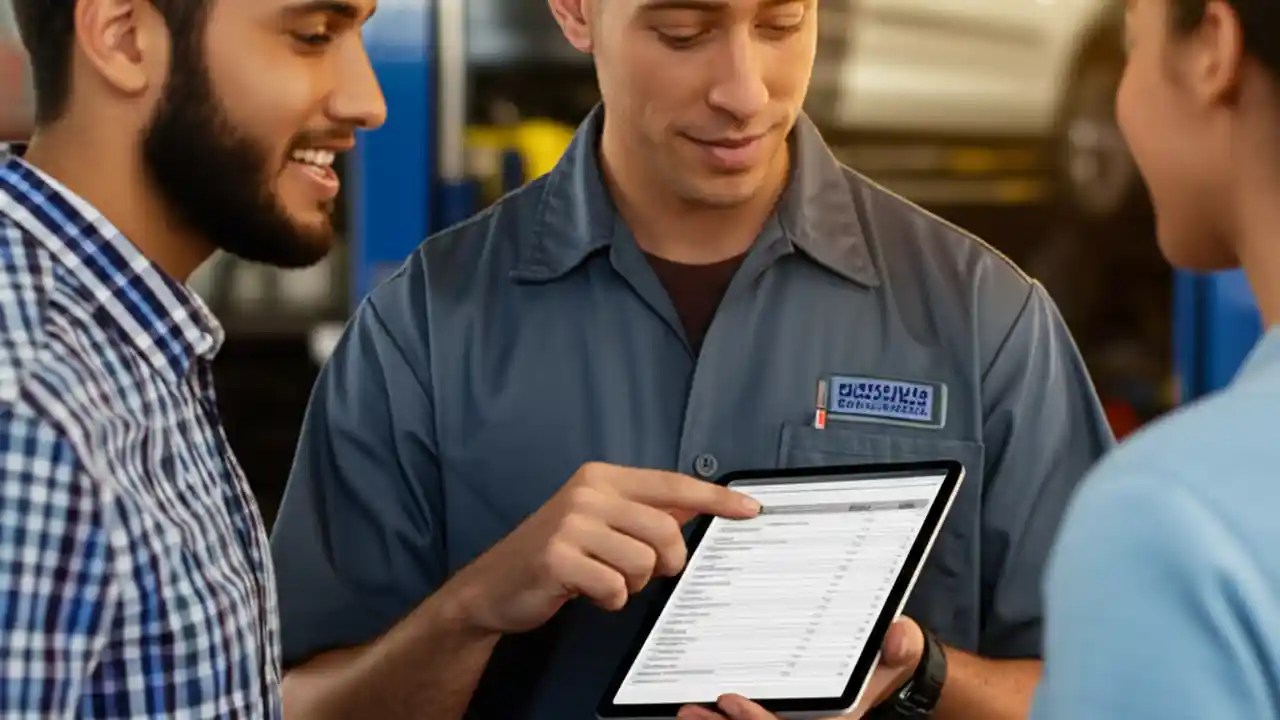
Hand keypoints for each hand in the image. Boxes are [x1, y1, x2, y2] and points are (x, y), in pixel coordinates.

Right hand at [441, 462, 760, 634]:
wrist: (494, 585)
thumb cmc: (554, 553)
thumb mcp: (599, 521)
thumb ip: (644, 512)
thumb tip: (701, 508)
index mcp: (602, 477)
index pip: (673, 484)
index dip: (716, 499)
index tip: (750, 509)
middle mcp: (588, 493)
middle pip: (665, 529)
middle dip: (668, 561)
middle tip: (649, 572)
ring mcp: (571, 524)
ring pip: (643, 563)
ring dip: (632, 584)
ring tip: (605, 578)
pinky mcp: (559, 558)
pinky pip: (615, 589)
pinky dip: (609, 600)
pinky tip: (587, 591)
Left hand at [677, 617, 926, 719]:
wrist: (886, 665)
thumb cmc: (887, 660)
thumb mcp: (901, 652)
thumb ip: (902, 648)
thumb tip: (897, 637)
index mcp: (836, 718)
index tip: (730, 700)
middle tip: (691, 710)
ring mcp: (792, 718)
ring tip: (688, 711)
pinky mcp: (779, 712)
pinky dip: (724, 719)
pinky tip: (701, 706)